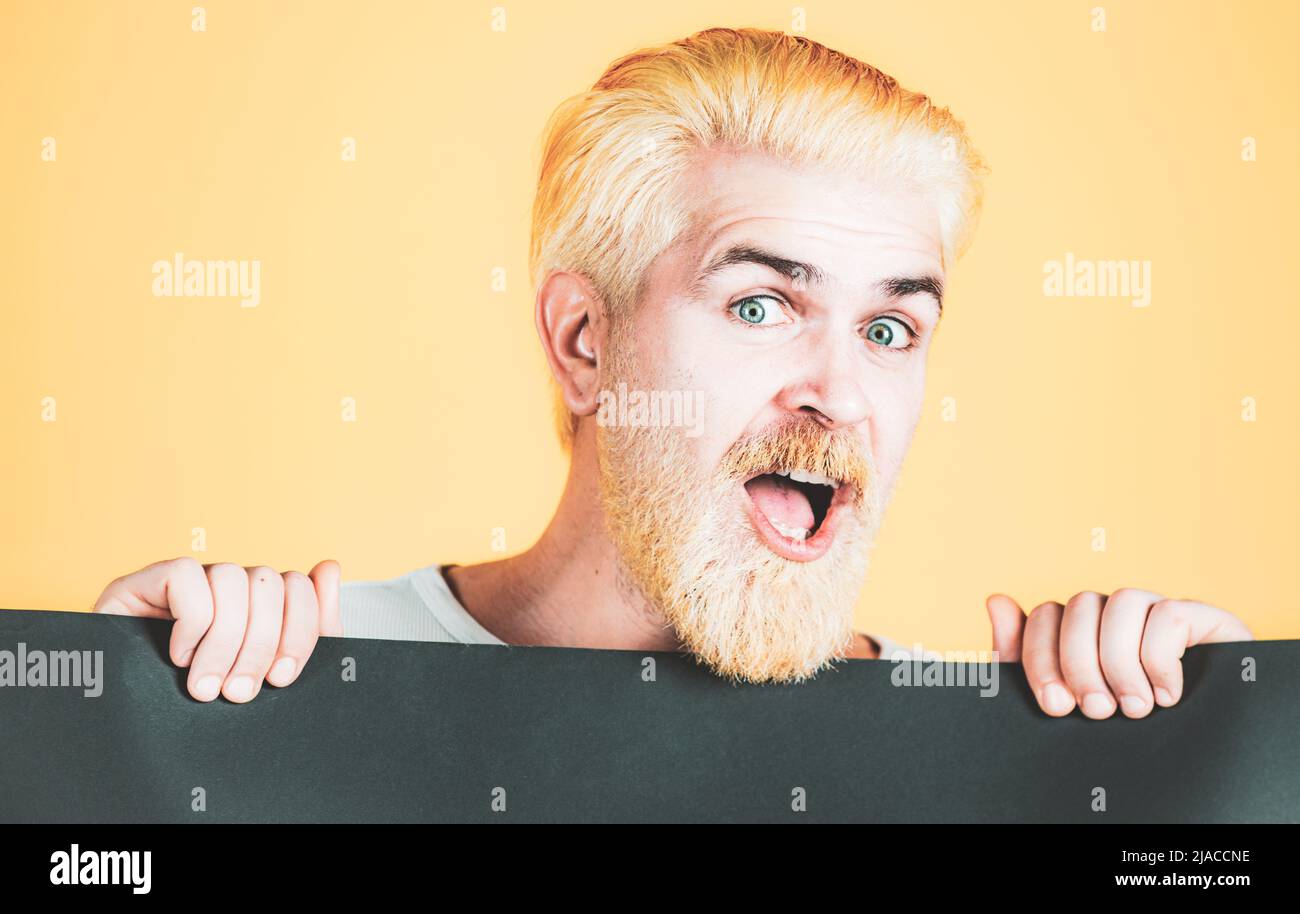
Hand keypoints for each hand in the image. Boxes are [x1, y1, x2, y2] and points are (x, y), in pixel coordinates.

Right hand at [92, 557, 341, 702]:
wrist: (129, 732)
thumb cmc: (201, 705)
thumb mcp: (269, 675)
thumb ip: (311, 627)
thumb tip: (329, 567)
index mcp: (258, 603)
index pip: (298, 587)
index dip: (300, 631)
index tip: (282, 678)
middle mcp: (225, 585)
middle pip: (269, 582)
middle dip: (261, 644)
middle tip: (239, 693)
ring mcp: (187, 581)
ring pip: (232, 578)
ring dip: (225, 640)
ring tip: (206, 686)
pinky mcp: (145, 581)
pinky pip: (186, 576)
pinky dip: (191, 622)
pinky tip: (177, 656)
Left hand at [986, 589, 1252, 718]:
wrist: (1203, 757)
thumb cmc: (1125, 733)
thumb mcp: (1066, 704)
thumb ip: (1023, 658)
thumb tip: (995, 600)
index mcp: (1080, 628)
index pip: (1044, 615)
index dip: (1040, 657)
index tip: (1054, 705)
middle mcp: (1116, 612)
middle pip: (1080, 605)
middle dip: (1079, 664)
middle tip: (1095, 711)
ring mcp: (1158, 610)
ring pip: (1123, 601)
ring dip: (1120, 662)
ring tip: (1134, 709)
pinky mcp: (1203, 617)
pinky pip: (1170, 615)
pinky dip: (1161, 660)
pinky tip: (1167, 696)